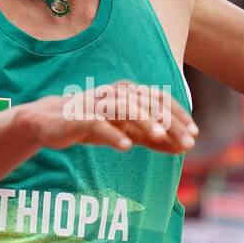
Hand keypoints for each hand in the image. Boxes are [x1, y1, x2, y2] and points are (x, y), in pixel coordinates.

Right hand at [22, 80, 197, 154]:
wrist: (48, 122)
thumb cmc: (92, 124)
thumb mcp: (126, 131)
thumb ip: (153, 138)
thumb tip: (183, 148)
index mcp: (128, 94)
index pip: (159, 99)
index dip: (179, 115)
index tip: (195, 133)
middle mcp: (115, 94)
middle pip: (147, 104)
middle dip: (170, 123)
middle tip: (188, 142)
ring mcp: (97, 105)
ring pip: (125, 109)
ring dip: (144, 122)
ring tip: (160, 137)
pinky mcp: (79, 118)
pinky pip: (98, 125)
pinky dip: (112, 135)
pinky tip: (126, 147)